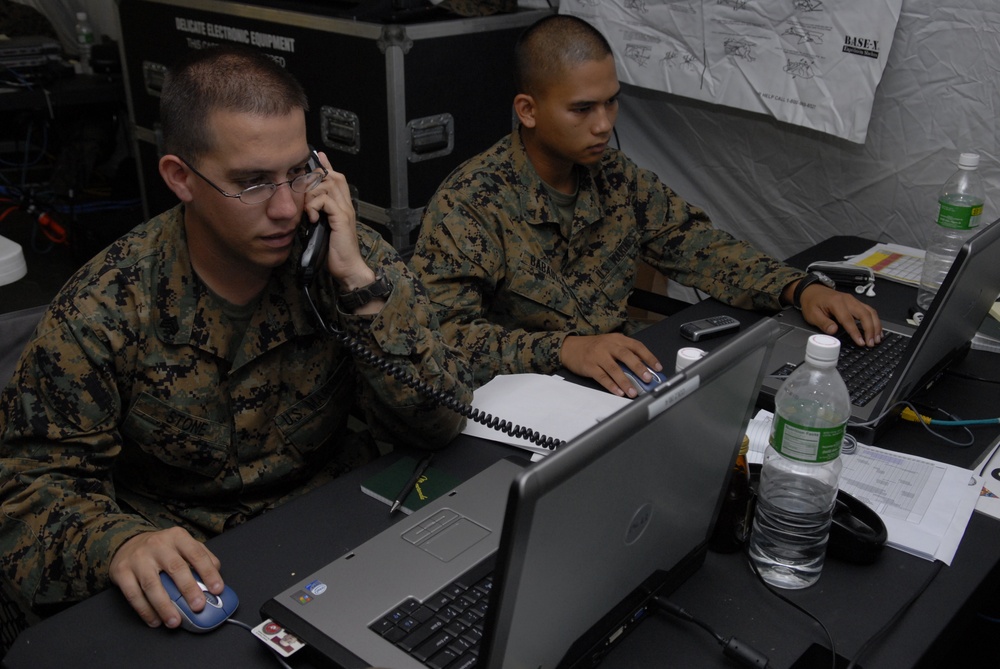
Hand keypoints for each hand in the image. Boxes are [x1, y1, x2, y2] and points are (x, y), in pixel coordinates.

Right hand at [109, 527, 222, 628]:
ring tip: (175, 621)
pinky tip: (155, 620)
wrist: (128, 543)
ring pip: (152, 585)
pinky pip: (133, 595)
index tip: (217, 589)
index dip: (208, 572)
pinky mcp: (122, 572)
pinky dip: (145, 611)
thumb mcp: (182, 544)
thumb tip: (216, 574)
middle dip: (188, 589)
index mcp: (177, 537)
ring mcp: (138, 558)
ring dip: (165, 606)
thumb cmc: (162, 548)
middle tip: (198, 606)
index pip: (196, 554)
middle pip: (176, 568)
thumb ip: (201, 556)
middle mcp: (158, 545)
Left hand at [302, 151, 374, 291]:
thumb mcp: (324, 229)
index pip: (337, 178)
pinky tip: (311, 219)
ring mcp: (345, 210)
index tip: (318, 157)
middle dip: (314, 179)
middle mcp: (346, 205)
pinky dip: (314, 207)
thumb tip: (306, 208)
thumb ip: (318, 215)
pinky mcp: (341, 218)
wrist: (348, 268)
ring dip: (311, 195)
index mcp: (343, 206)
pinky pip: (325, 201)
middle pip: (332, 177)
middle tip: (303, 189)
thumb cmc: (335, 252)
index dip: (327, 166)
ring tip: (308, 211)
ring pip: (326, 186)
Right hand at [560, 333, 662, 397]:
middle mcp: (608, 345)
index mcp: (617, 339)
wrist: (570, 347)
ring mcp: (598, 355)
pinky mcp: (589, 366)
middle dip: (638, 367)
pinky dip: (611, 385)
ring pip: (614, 368)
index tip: (658, 368)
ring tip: (633, 392)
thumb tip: (643, 371)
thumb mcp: (611, 345)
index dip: (649, 357)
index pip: (637, 346)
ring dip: (625, 381)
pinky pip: (601, 377)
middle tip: (648, 379)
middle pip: (626, 356)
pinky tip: (618, 392)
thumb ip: (625, 354)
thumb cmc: (594, 348)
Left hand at [797, 283, 882, 346]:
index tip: (861, 342)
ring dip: (876, 326)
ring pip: (870, 312)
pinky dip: (875, 320)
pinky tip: (877, 330)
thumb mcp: (812, 314)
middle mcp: (848, 300)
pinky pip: (869, 310)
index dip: (856, 332)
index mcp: (836, 303)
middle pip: (864, 314)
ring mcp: (853, 300)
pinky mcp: (856, 302)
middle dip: (870, 330)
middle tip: (871, 343)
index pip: (848, 320)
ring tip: (877, 339)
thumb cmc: (812, 302)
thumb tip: (834, 331)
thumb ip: (823, 323)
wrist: (812, 291)